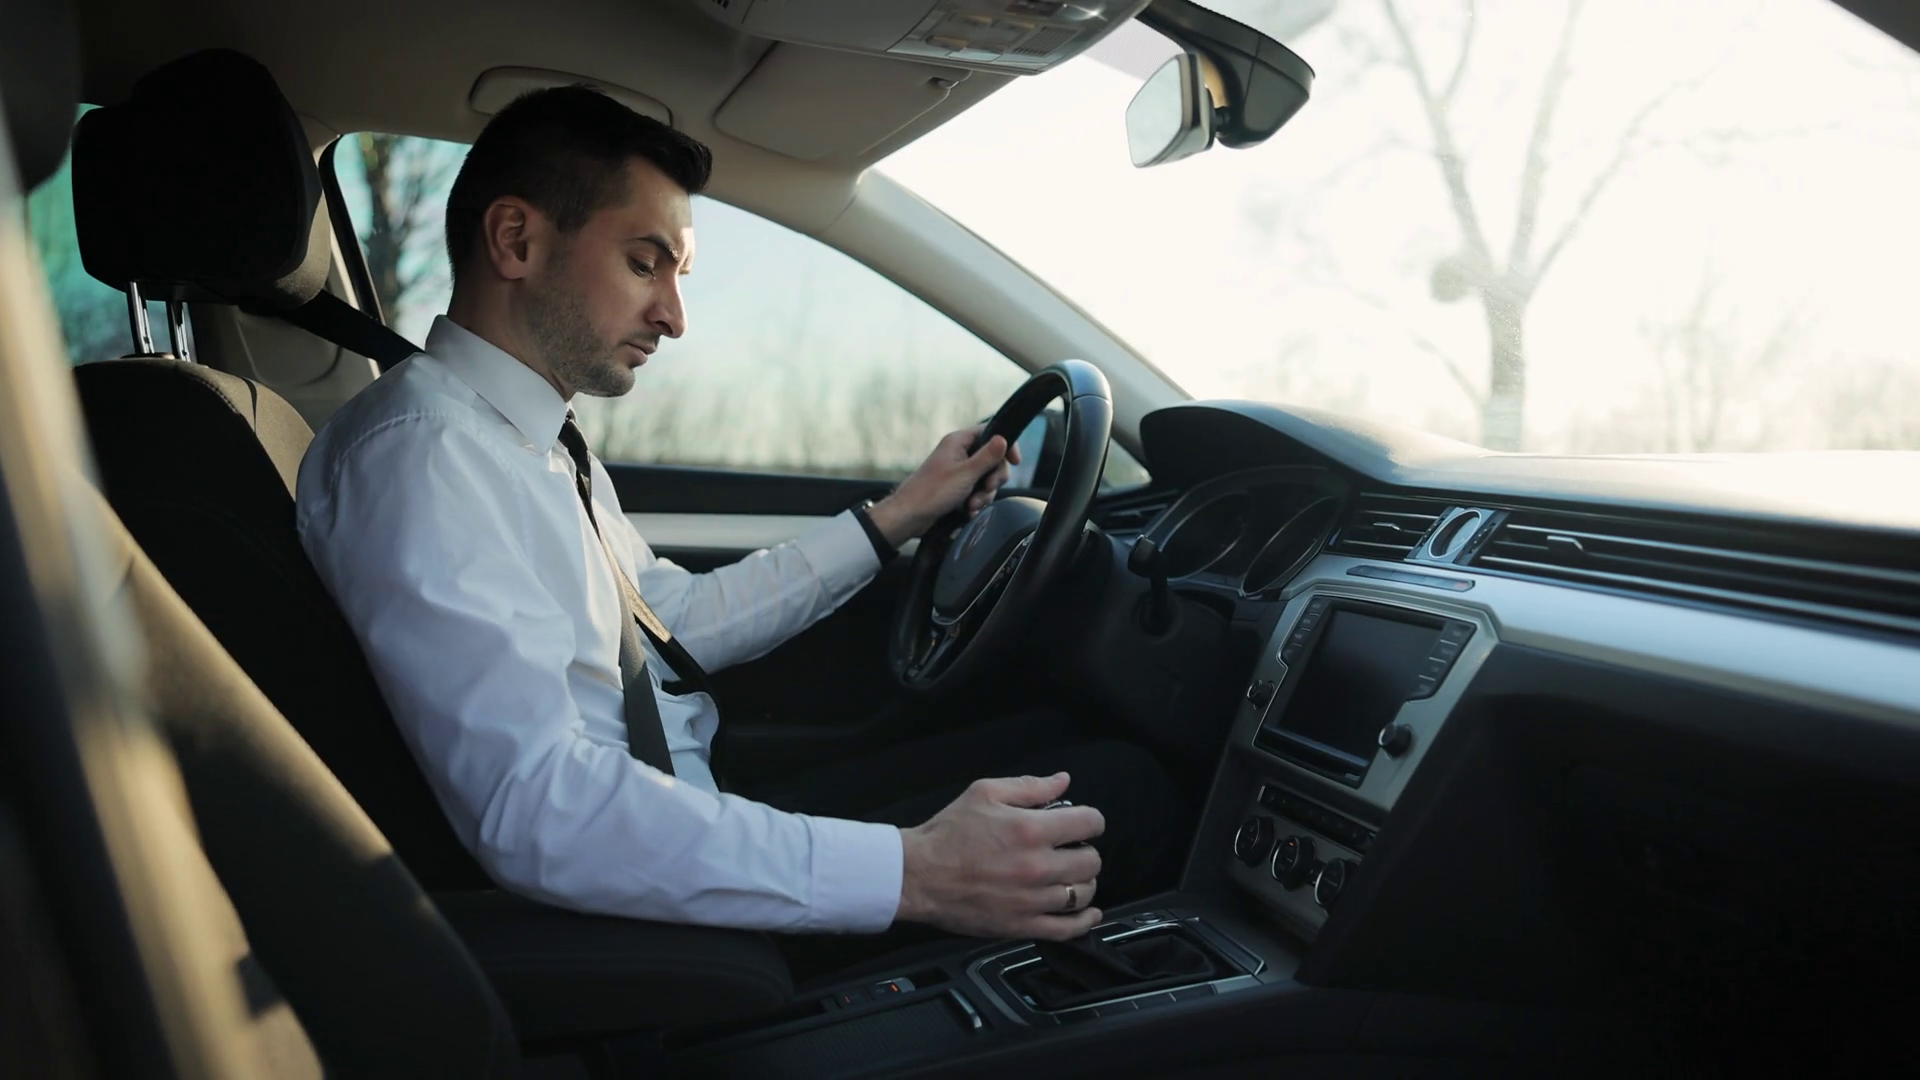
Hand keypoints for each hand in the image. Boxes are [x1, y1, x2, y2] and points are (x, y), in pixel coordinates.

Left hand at [866, 423, 1022, 545]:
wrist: (910, 516)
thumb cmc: (932, 492)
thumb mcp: (965, 474)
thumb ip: (987, 457)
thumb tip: (1004, 439)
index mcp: (959, 441)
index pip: (991, 432)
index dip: (1006, 446)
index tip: (1015, 462)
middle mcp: (959, 453)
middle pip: (993, 459)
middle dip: (993, 478)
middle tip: (986, 488)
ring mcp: (959, 471)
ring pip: (987, 478)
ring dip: (984, 494)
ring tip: (972, 505)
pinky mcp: (958, 487)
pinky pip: (977, 491)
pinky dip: (976, 501)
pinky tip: (968, 510)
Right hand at [896, 772, 1105, 940]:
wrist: (918, 875)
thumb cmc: (948, 833)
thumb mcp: (984, 793)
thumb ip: (1029, 786)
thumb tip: (1063, 780)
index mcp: (1030, 829)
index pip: (1090, 823)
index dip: (1090, 820)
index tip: (1082, 824)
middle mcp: (1037, 866)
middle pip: (1091, 861)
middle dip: (1084, 851)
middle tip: (1069, 850)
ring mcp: (1032, 900)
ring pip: (1084, 893)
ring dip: (1083, 882)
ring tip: (1069, 876)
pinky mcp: (1022, 926)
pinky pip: (1069, 929)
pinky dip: (1085, 921)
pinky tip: (1088, 912)